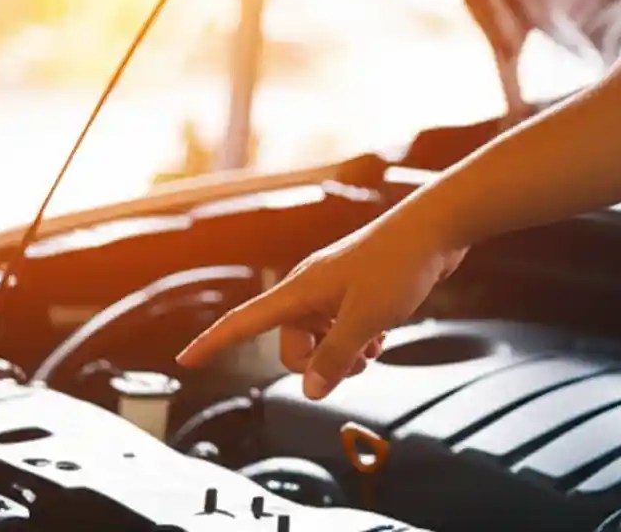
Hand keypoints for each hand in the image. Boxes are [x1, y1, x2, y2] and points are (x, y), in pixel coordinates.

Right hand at [176, 208, 466, 398]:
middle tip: (355, 364)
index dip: (213, 342)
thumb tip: (311, 390)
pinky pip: (344, 327)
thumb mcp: (366, 320)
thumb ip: (335, 357)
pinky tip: (382, 335)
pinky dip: (358, 339)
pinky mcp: (358, 289)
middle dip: (317, 364)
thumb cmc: (399, 264)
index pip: (244, 321)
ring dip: (343, 354)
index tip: (185, 360)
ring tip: (373, 349)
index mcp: (299, 291)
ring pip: (322, 339)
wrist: (435, 229)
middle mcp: (310, 288)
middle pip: (292, 345)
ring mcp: (335, 288)